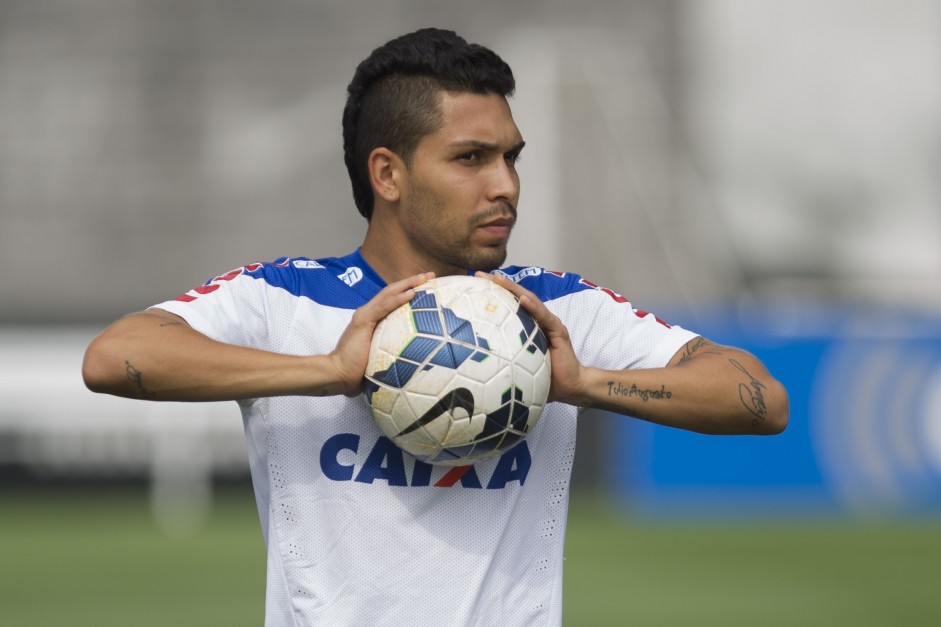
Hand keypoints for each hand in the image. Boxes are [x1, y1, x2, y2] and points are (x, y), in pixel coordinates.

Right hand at [328, 272, 434, 396]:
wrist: (337, 374)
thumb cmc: (357, 369)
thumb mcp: (378, 354)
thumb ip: (389, 349)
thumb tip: (409, 356)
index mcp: (371, 319)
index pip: (392, 299)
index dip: (408, 290)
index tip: (427, 286)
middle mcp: (367, 312)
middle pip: (392, 291)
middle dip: (412, 281)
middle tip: (431, 275)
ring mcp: (364, 315)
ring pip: (389, 294)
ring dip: (408, 284)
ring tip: (425, 277)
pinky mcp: (363, 321)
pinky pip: (383, 306)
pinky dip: (398, 298)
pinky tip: (411, 293)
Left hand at [477, 272, 586, 404]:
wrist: (570, 385)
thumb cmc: (544, 375)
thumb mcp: (519, 363)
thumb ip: (504, 356)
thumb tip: (478, 359)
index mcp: (529, 324)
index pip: (510, 303)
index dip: (494, 292)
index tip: (474, 284)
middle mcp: (539, 319)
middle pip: (518, 296)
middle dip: (499, 283)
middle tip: (480, 275)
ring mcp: (550, 323)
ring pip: (530, 300)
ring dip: (513, 288)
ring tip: (498, 279)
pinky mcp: (558, 331)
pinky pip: (544, 317)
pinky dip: (533, 307)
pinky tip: (522, 299)